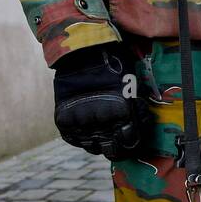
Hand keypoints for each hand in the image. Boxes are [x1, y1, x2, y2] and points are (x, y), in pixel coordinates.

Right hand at [52, 45, 145, 160]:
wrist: (83, 51)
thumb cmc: (113, 65)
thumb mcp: (130, 87)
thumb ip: (134, 111)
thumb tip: (136, 129)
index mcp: (122, 113)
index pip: (131, 142)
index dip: (133, 144)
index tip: (130, 139)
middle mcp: (101, 121)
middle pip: (111, 150)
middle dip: (117, 147)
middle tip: (116, 139)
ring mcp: (81, 122)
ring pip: (92, 147)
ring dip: (98, 142)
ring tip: (100, 131)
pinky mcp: (64, 120)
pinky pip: (73, 140)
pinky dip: (80, 138)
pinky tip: (86, 129)